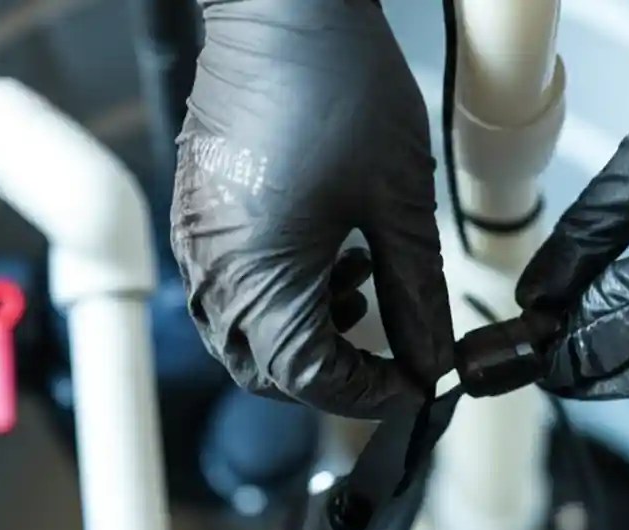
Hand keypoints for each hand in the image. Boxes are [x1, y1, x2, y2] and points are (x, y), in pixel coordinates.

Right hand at [170, 0, 453, 418]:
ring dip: (302, 336)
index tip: (414, 382)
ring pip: (241, 334)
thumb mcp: (400, 202)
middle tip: (388, 350)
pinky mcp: (195, 215)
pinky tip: (325, 254)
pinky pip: (226, 288)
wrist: (282, 9)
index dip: (368, 392)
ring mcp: (195, 242)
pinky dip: (276, 298)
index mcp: (259, 275)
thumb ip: (418, 294)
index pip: (308, 380)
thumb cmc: (339, 85)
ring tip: (360, 287)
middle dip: (332, 374)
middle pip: (266, 370)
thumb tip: (433, 359)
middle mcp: (213, 270)